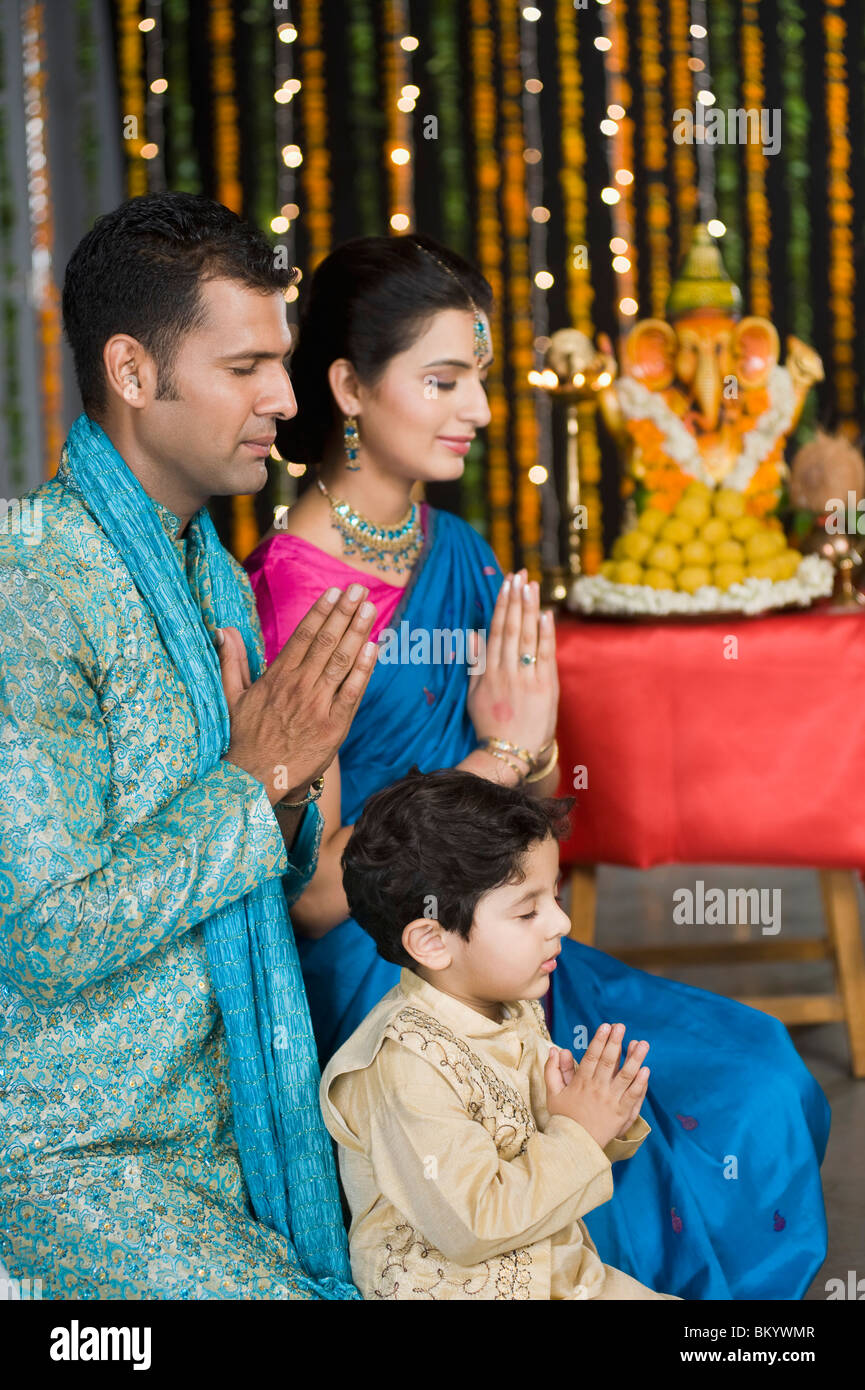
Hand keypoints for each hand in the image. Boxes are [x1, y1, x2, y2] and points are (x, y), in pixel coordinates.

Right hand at [218, 586, 377, 804]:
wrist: (254, 779)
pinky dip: (363, 670)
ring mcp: (317, 706)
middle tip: (359, 590)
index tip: (334, 592)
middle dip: (344, 613)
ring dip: (357, 632)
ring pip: (341, 661)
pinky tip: (373, 649)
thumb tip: (224, 629)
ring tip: (369, 608)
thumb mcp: (232, 696)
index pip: (304, 636)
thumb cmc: (244, 738)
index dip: (321, 611)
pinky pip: (351, 693)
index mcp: (277, 676)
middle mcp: (299, 686)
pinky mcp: (333, 727)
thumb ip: (232, 660)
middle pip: (327, 641)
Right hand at [466, 569, 558, 759]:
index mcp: (489, 671)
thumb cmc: (491, 723)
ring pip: (528, 637)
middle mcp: (507, 671)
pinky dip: (546, 634)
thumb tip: (472, 633)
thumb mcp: (475, 693)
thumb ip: (476, 662)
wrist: (510, 753)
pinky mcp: (545, 687)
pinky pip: (545, 655)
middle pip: (512, 627)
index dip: (502, 604)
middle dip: (516, 599)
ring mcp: (527, 678)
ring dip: (530, 608)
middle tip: (519, 574)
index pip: (496, 630)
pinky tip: (545, 614)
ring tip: (531, 585)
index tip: (505, 582)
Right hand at [544, 1024, 649, 1149]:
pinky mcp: (622, 1114)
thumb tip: (556, 1050)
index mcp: (582, 1082)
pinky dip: (640, 1083)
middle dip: (616, 1042)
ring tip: (643, 1044)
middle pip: (609, 1061)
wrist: (575, 1146)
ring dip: (635, 1058)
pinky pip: (633, 1096)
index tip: (606, 1026)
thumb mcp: (553, 1094)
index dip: (599, 1040)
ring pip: (625, 1076)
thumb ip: (553, 1071)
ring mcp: (611, 1101)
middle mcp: (598, 1089)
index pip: (592, 1056)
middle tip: (622, 1026)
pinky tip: (646, 1070)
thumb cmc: (564, 1119)